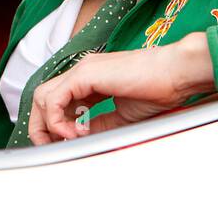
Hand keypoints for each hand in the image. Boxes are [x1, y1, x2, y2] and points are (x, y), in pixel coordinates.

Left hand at [26, 32, 213, 144]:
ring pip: (42, 96)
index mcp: (90, 79)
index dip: (53, 126)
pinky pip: (54, 98)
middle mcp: (82, 72)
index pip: (56, 101)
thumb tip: (81, 138)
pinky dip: (58, 119)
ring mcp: (82, 70)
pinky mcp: (85, 73)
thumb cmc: (159, 90)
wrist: (176, 73)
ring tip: (68, 139)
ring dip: (48, 124)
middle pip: (42, 98)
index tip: (63, 144)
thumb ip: (99, 124)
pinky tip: (76, 132)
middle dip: (41, 127)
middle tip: (53, 146)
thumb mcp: (122, 115)